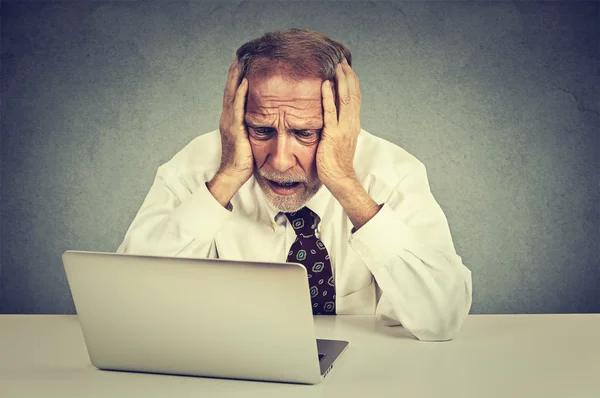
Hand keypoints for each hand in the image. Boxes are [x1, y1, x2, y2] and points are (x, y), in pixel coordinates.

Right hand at [208, 60, 252, 206]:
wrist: (232, 175)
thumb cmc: (244, 162)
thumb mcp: (250, 142)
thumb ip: (254, 131)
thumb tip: (266, 124)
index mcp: (232, 121)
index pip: (234, 97)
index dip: (236, 82)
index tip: (241, 67)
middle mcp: (228, 119)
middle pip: (230, 92)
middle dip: (234, 75)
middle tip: (238, 58)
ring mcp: (229, 123)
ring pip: (232, 96)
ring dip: (235, 78)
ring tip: (239, 63)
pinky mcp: (234, 129)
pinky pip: (237, 108)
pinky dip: (241, 94)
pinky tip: (245, 82)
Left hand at [317, 60, 379, 229]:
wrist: (340, 179)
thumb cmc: (336, 161)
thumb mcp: (340, 139)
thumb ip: (338, 125)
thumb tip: (333, 115)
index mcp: (353, 123)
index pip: (355, 97)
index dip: (351, 81)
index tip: (346, 67)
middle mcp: (351, 123)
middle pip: (353, 94)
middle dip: (347, 76)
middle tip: (341, 60)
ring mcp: (343, 129)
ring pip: (345, 99)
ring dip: (341, 81)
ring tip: (336, 66)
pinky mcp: (333, 135)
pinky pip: (330, 113)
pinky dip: (328, 97)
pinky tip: (325, 85)